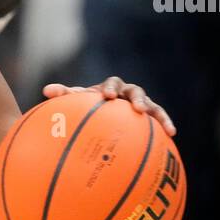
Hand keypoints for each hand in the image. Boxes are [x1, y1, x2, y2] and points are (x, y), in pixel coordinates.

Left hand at [43, 76, 175, 135]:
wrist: (101, 115)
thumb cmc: (87, 109)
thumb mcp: (76, 105)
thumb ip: (64, 97)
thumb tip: (46, 90)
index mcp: (110, 89)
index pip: (112, 84)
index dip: (111, 89)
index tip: (107, 97)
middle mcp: (128, 94)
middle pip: (136, 91)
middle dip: (137, 99)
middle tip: (136, 108)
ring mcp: (141, 105)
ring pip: (153, 106)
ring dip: (159, 115)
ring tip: (166, 127)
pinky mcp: (149, 118)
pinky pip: (159, 123)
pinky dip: (166, 125)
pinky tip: (173, 136)